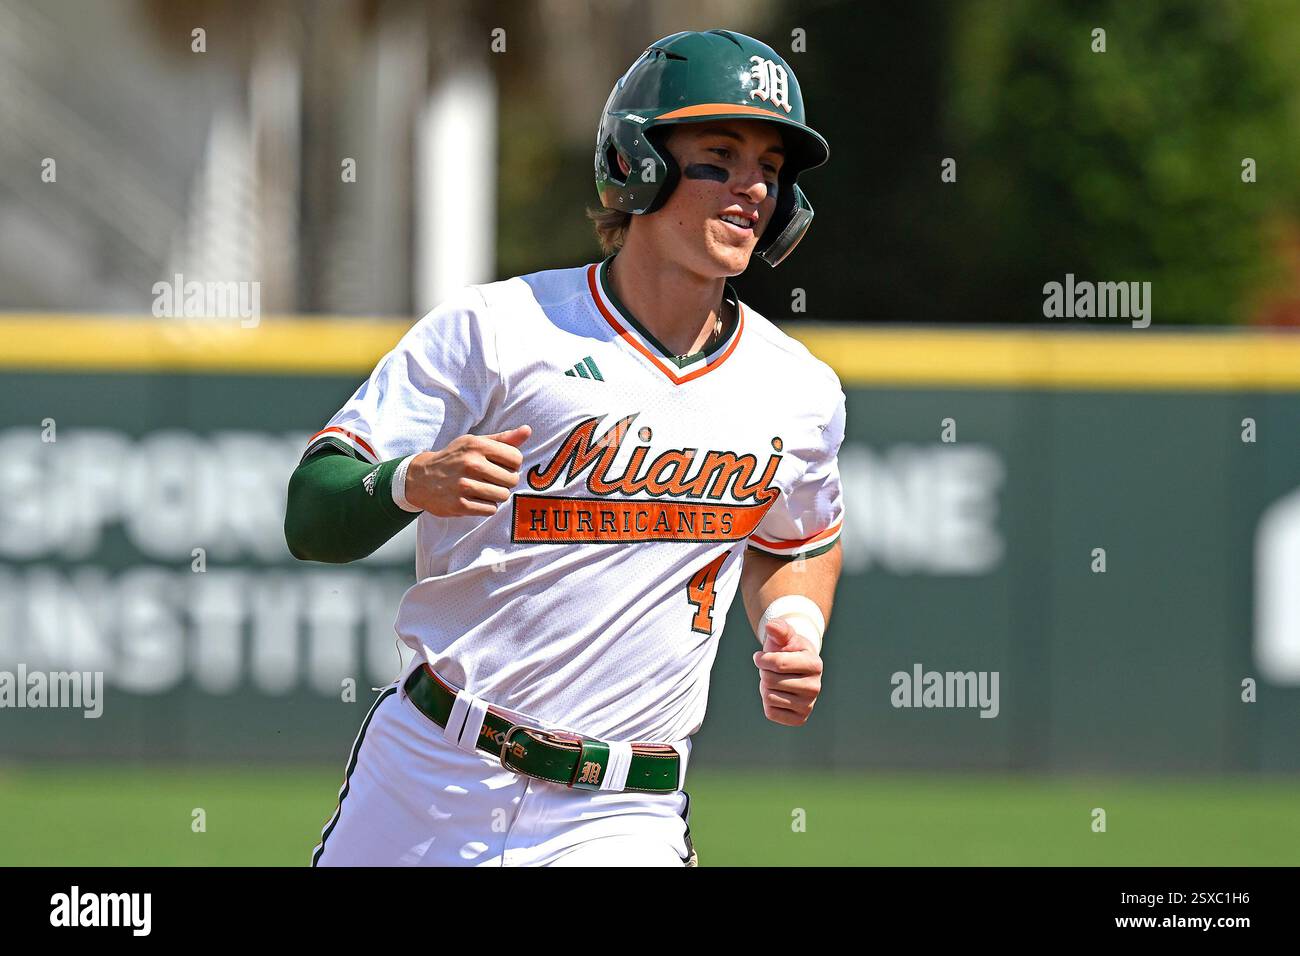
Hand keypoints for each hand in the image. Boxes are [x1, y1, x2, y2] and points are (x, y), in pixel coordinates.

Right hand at [404, 424, 530, 517]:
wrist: (421, 478)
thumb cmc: (455, 458)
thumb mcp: (475, 442)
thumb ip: (503, 439)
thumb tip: (527, 430)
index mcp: (477, 446)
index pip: (516, 458)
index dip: (513, 464)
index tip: (502, 466)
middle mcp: (471, 464)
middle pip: (512, 479)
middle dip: (506, 481)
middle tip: (492, 479)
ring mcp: (464, 485)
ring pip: (502, 496)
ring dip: (497, 495)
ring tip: (484, 489)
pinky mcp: (459, 505)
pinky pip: (490, 509)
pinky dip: (486, 506)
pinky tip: (475, 498)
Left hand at [752, 617, 822, 725]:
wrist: (796, 669)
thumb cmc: (788, 650)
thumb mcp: (785, 637)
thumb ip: (779, 629)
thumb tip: (771, 626)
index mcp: (814, 664)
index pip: (778, 664)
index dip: (762, 659)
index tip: (760, 657)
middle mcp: (815, 687)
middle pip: (770, 681)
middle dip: (764, 672)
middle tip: (772, 670)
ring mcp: (808, 705)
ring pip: (769, 696)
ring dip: (765, 687)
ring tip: (777, 681)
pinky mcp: (800, 719)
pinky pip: (771, 712)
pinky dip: (768, 703)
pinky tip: (779, 694)